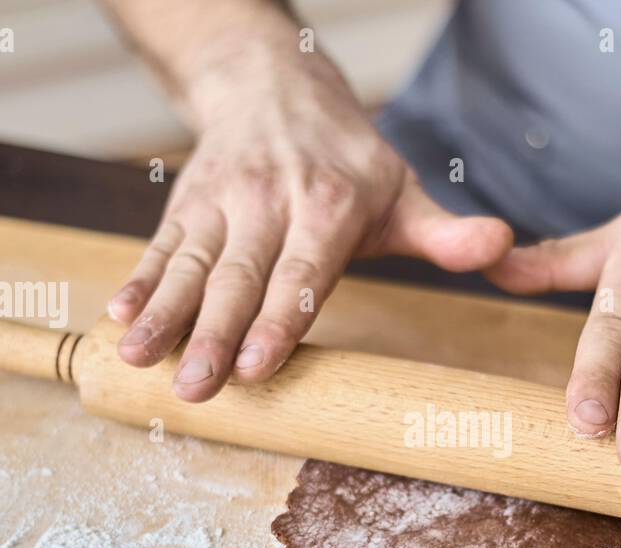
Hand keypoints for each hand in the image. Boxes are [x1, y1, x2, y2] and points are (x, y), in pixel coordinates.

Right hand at [108, 52, 512, 401]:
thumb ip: (445, 232)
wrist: (272, 85)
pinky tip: (119, 318)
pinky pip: (159, 248)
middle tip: (195, 388)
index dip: (276, 320)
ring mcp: (221, 204)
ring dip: (163, 314)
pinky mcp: (186, 207)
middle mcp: (268, 202)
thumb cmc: (346, 159)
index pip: (301, 273)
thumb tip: (501, 247)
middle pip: (238, 278)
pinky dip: (138, 283)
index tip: (256, 367)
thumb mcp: (402, 190)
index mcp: (327, 206)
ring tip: (137, 359)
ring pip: (190, 266)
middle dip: (213, 335)